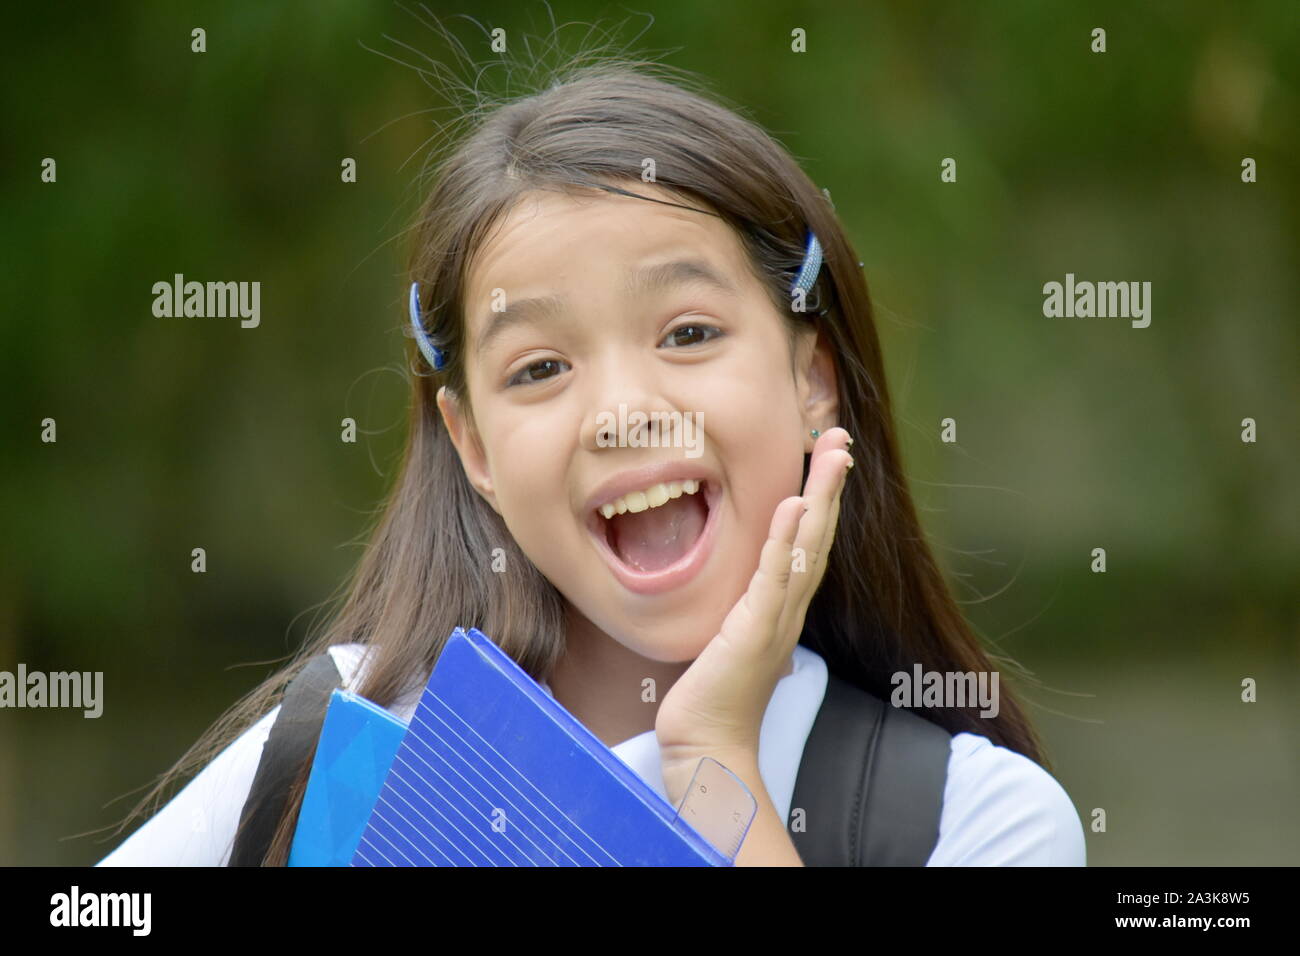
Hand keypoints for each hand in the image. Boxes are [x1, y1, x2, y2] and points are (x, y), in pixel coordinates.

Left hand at [654, 427, 853, 803]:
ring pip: (807, 546)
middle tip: (842, 438)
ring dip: (821, 496)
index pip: (807, 542)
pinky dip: (787, 539)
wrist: (708, 745)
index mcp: (781, 608)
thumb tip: (739, 596)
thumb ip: (739, 613)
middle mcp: (787, 608)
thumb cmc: (712, 698)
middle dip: (830, 484)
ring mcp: (776, 617)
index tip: (826, 459)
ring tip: (833, 453)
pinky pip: (775, 576)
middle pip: (818, 534)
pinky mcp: (756, 628)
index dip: (819, 499)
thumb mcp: (727, 640)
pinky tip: (795, 505)